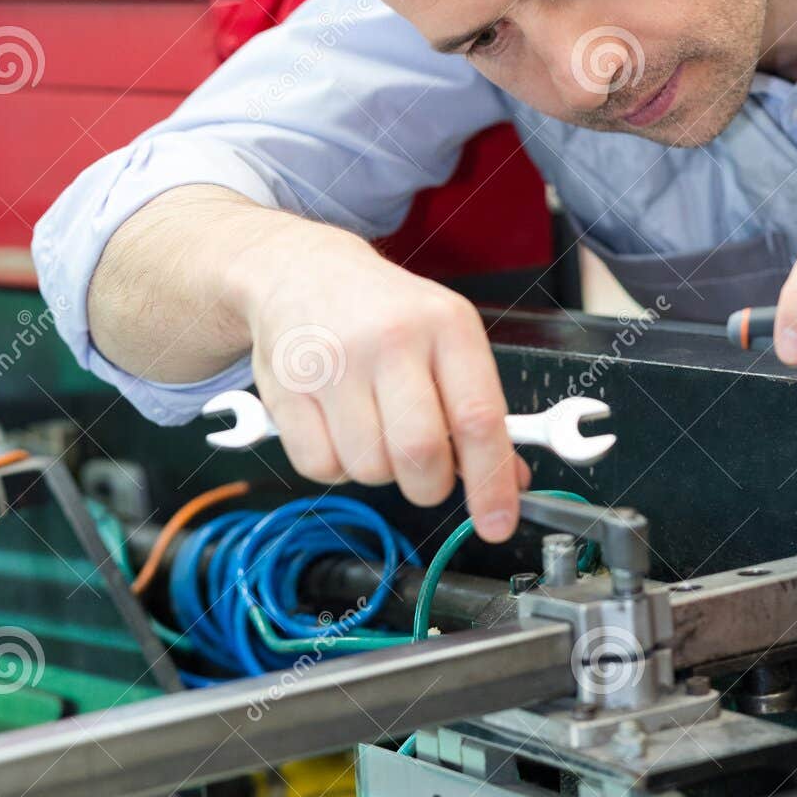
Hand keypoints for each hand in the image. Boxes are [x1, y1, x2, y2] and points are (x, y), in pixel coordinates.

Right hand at [235, 222, 529, 539]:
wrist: (300, 272)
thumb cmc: (385, 313)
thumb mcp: (446, 339)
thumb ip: (477, 408)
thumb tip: (510, 481)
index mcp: (446, 325)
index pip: (478, 419)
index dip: (492, 483)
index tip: (497, 524)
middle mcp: (390, 339)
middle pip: (421, 454)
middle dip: (430, 484)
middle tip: (427, 471)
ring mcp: (333, 363)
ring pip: (370, 469)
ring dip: (381, 470)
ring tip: (375, 428)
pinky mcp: (286, 388)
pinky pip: (321, 469)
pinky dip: (336, 466)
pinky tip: (339, 428)